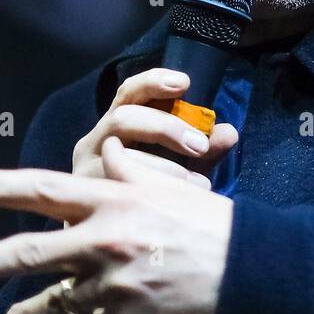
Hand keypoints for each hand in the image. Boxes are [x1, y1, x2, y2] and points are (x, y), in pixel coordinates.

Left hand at [0, 136, 232, 313]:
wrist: (252, 277)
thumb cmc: (216, 228)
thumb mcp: (173, 189)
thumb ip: (131, 173)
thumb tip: (105, 154)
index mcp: (115, 201)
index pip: (44, 188)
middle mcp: (103, 241)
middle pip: (25, 254)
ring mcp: (108, 285)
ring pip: (52, 302)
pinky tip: (131, 308)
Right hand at [72, 67, 238, 188]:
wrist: (115, 230)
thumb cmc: (153, 188)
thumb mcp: (183, 165)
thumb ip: (205, 149)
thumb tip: (228, 132)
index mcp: (118, 123)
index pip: (130, 92)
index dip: (154, 82)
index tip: (185, 83)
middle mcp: (97, 141)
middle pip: (123, 118)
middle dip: (165, 127)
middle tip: (200, 145)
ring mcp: (85, 169)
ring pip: (118, 155)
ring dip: (162, 167)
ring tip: (196, 183)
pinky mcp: (86, 197)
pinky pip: (116, 187)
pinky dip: (149, 191)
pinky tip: (173, 202)